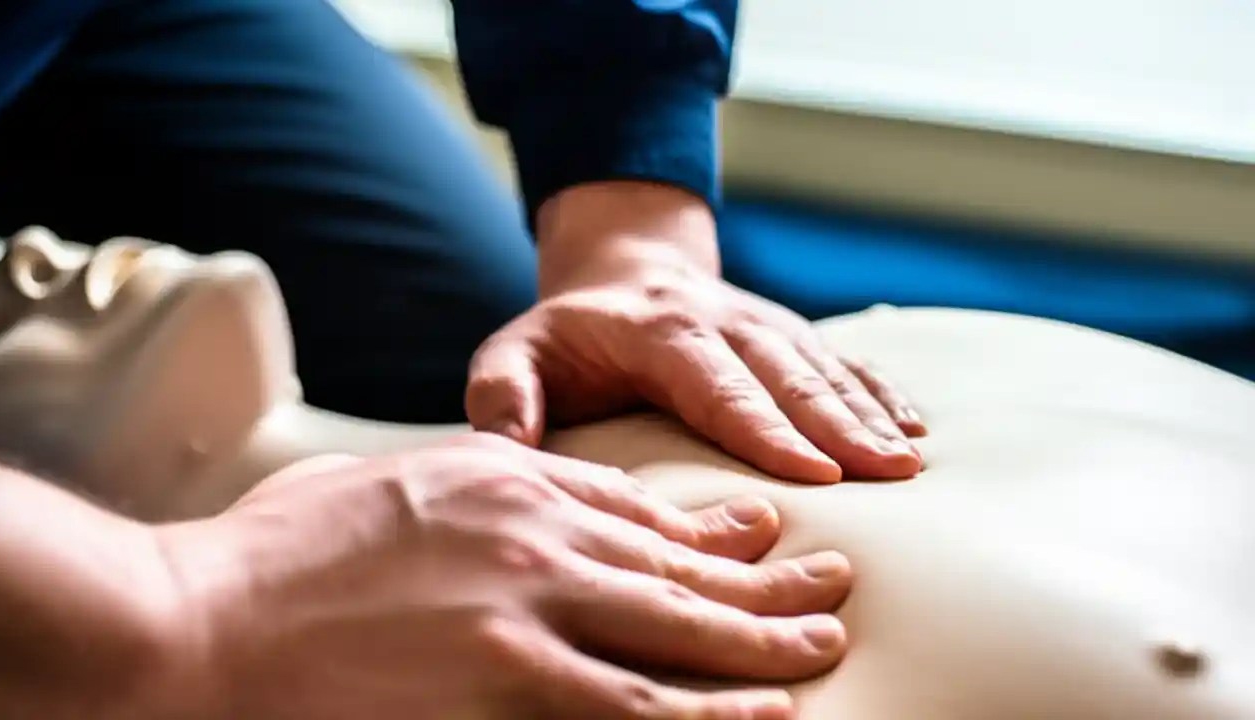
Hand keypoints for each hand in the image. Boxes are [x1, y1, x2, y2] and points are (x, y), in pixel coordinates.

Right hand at [157, 433, 851, 718]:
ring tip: (827, 643)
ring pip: (681, 624)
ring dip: (764, 637)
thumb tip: (525, 484)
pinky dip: (713, 711)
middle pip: (680, 557)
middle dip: (768, 573)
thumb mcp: (389, 486)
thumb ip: (472, 482)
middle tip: (836, 580)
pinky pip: (641, 702)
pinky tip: (768, 716)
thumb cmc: (273, 558)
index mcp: (502, 478)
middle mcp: (534, 531)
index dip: (709, 520)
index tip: (762, 527)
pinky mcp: (512, 681)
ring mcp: (530, 604)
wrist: (196, 622)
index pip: (635, 501)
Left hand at [466, 182, 924, 483]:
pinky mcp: (788, 333)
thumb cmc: (566, 335)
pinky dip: (881, 392)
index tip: (813, 475)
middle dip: (839, 426)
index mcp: (659, 332)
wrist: (622, 270)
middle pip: (786, 376)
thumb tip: (501, 452)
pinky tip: (917, 428)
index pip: (718, 385)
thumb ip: (501, 394)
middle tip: (887, 474)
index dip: (766, 429)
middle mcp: (722, 322)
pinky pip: (843, 360)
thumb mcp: (513, 352)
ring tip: (910, 461)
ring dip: (869, 413)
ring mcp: (763, 324)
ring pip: (823, 368)